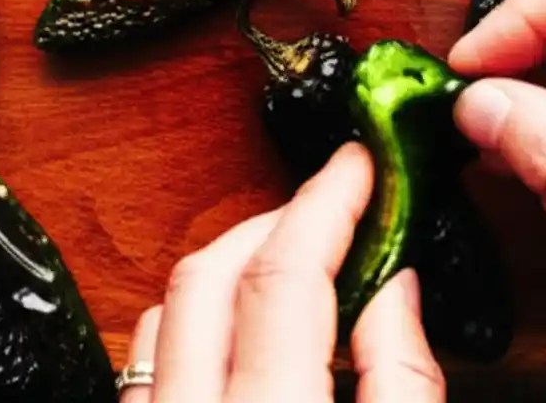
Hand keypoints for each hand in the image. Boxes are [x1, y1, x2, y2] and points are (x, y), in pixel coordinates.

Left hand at [118, 143, 444, 402]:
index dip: (326, 206)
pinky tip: (238, 334)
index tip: (359, 165)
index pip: (283, 276)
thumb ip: (402, 380)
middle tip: (335, 213)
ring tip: (294, 270)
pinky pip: (143, 361)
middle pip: (207, 275)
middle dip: (273, 225)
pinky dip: (190, 325)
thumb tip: (394, 287)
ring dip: (226, 270)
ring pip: (164, 312)